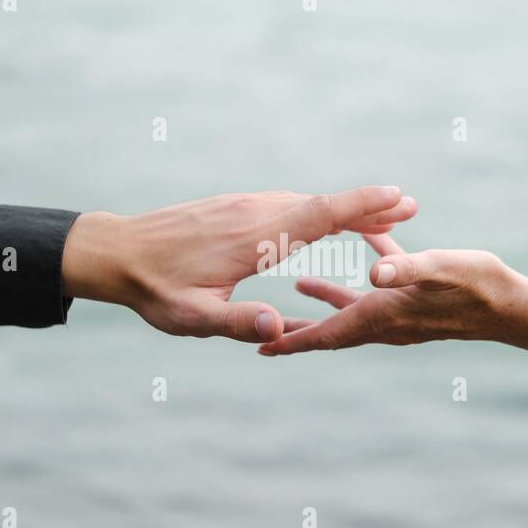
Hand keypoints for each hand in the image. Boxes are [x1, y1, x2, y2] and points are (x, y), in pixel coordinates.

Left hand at [61, 187, 416, 342]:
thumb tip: (278, 330)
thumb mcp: (191, 317)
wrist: (117, 251)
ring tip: (384, 213)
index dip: (360, 206)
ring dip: (345, 206)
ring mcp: (246, 204)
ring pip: (306, 202)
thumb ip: (235, 322)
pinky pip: (288, 203)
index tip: (398, 197)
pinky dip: (318, 208)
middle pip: (322, 203)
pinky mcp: (237, 205)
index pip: (317, 214)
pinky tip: (327, 217)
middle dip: (367, 205)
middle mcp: (255, 212)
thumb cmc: (155, 289)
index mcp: (254, 238)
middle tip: (411, 206)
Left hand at [257, 234, 527, 354]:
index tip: (260, 350)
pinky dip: (371, 264)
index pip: (327, 334)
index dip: (292, 341)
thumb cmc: (479, 286)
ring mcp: (402, 309)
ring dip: (327, 297)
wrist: (514, 306)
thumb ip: (406, 268)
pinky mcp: (419, 293)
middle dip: (298, 330)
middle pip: (331, 328)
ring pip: (354, 306)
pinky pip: (386, 280)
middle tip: (263, 337)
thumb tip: (373, 273)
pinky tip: (368, 239)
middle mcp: (386, 319)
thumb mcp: (441, 270)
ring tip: (300, 285)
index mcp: (381, 314)